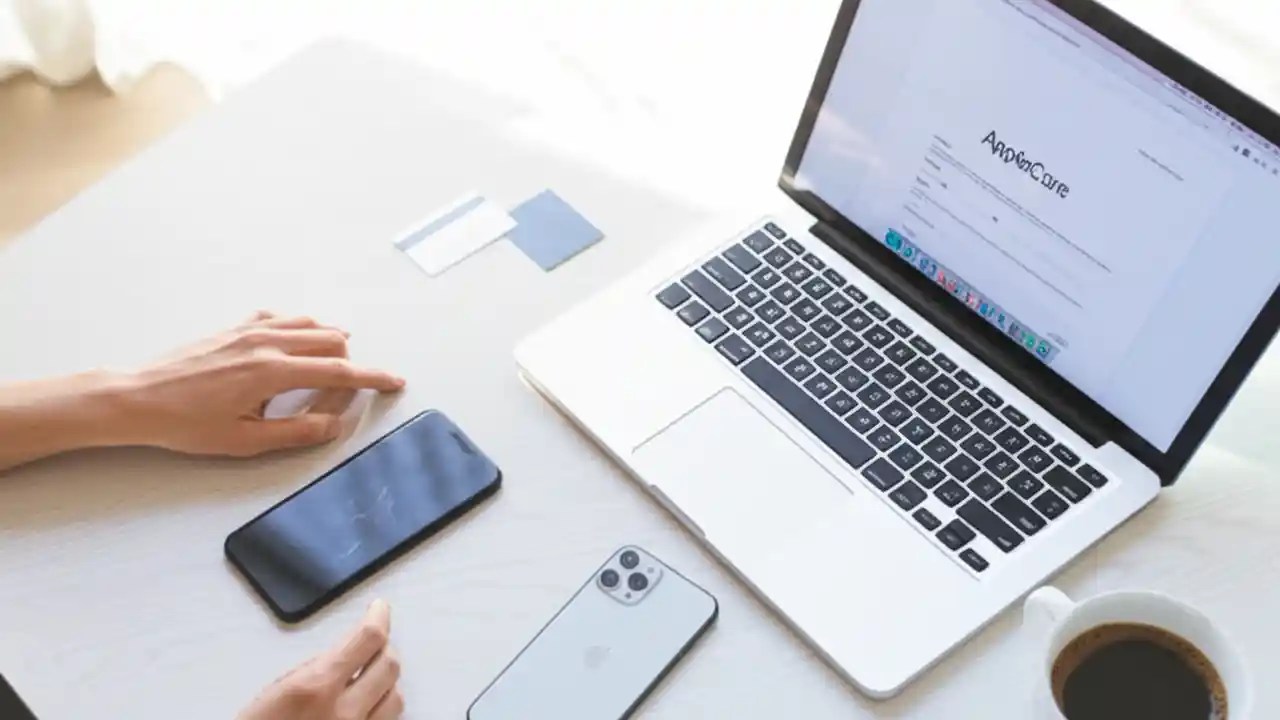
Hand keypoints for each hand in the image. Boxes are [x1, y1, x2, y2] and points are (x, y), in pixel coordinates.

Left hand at [117, 312, 404, 456]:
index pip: (339, 370)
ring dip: (327, 341)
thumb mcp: (245, 441)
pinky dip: (298, 329)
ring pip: (309, 323)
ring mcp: (248, 330)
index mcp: (273, 372)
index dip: (373, 377)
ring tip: (326, 367)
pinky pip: (279, 318)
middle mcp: (266, 343)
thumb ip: (296, 432)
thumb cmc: (185, 424)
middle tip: (349, 389)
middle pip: (331, 338)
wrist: (138, 399)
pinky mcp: (233, 328)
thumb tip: (333, 424)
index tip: (394, 382)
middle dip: (350, 360)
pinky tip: (290, 347)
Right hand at [239, 600, 403, 719]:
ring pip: (396, 698)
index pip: (368, 640)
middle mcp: (344, 712)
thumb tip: (347, 653)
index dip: (379, 618)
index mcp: (316, 687)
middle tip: (372, 646)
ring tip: (366, 680)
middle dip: (384, 650)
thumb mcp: (277, 691)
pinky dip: (380, 711)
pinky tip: (363, 708)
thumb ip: (316, 669)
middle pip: (390, 665)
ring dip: (385, 683)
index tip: (380, 608)